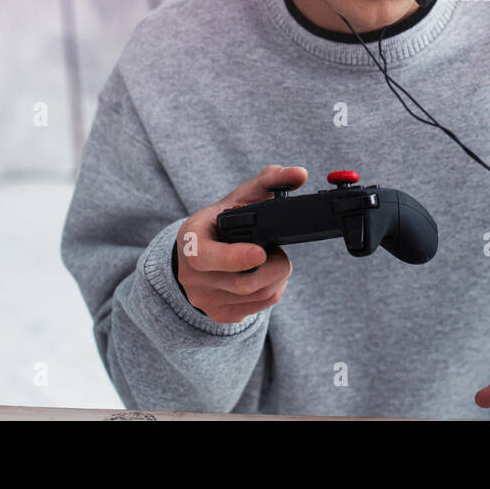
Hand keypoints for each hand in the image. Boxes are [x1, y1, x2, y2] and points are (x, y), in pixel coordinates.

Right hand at [175, 165, 307, 323]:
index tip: (261, 252)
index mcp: (190, 240)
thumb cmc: (222, 222)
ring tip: (273, 260)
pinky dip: (272, 290)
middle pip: (243, 282)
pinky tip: (266, 275)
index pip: (205, 257)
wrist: (199, 254)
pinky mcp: (218, 315)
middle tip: (278, 251)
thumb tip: (299, 173)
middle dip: (274, 265)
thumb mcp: (239, 198)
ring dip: (277, 278)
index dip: (235, 258)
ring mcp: (204, 299)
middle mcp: (191, 275)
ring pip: (256, 296)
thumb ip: (270, 181)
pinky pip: (258, 309)